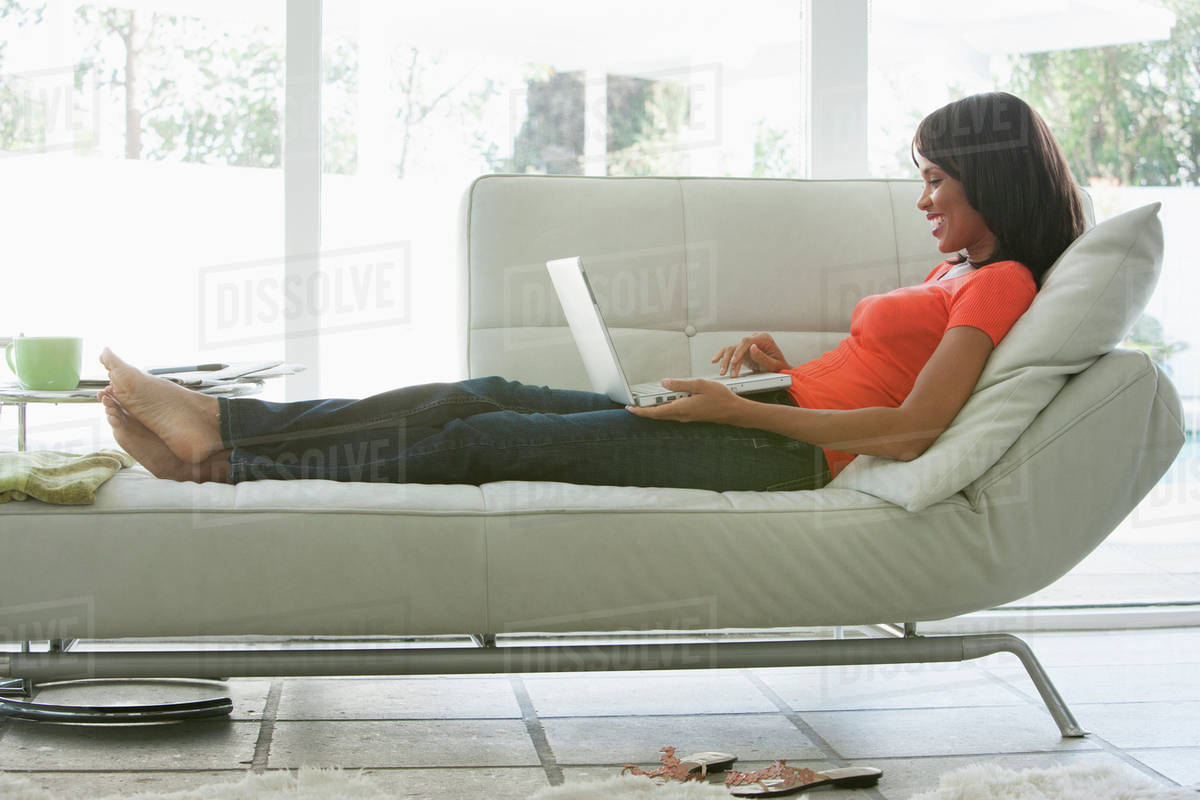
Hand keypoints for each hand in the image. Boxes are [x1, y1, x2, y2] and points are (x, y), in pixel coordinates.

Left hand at [624, 378, 744, 423]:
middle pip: (658, 415)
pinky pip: (673, 413)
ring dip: (654, 409)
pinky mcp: (691, 416)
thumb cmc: (720, 398)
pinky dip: (665, 408)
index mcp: (681, 408)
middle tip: (633, 406)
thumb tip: (664, 383)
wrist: (734, 411)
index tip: (630, 408)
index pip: (655, 412)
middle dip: (644, 411)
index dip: (641, 411)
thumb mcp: (699, 385)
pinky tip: (665, 401)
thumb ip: (680, 384)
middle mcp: (682, 415)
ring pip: (665, 414)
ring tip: (645, 402)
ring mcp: (687, 417)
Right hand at [712, 332, 789, 376]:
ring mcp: (747, 345)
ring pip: (731, 350)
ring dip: (724, 361)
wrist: (780, 370)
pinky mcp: (742, 352)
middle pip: (736, 346)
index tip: (734, 362)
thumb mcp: (773, 364)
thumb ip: (763, 357)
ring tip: (722, 372)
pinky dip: (722, 357)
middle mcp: (754, 339)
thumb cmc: (779, 367)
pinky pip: (730, 353)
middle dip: (730, 360)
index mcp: (763, 338)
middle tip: (727, 371)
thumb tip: (752, 348)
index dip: (739, 351)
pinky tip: (715, 360)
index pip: (747, 341)